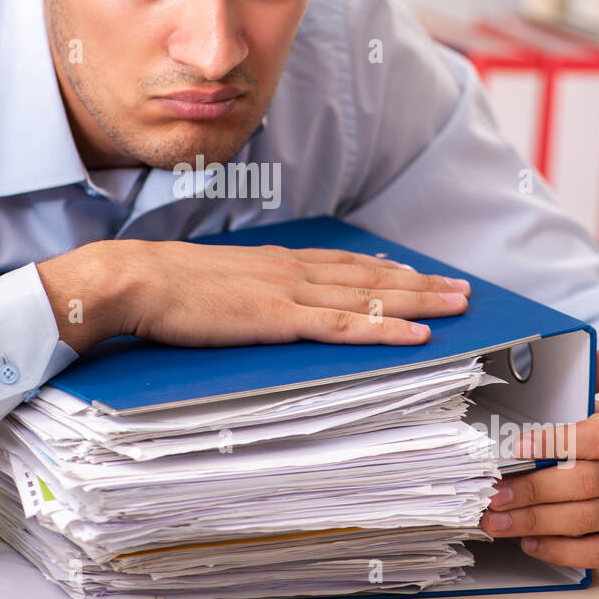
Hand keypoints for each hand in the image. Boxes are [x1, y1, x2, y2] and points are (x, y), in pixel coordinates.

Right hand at [36, 239, 470, 353]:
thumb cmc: (163, 287)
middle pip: (370, 277)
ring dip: (419, 301)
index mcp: (275, 262)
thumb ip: (243, 292)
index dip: (385, 270)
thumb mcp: (212, 283)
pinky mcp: (280, 319)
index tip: (415, 272)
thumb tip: (256, 305)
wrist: (136, 279)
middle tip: (462, 289)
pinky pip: (345, 327)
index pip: (343, 264)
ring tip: (456, 306)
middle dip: (420, 283)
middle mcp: (292, 271)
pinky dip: (386, 330)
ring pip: (370, 297)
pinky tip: (418, 335)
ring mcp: (290, 293)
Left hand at [480, 350, 598, 567]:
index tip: (517, 446)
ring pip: (585, 519)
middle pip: (585, 483)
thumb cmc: (579, 435)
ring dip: (534, 522)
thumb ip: (585, 381)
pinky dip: (559, 550)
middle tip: (493, 494)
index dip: (557, 442)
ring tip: (496, 520)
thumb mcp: (578, 406)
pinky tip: (528, 542)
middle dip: (532, 490)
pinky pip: (597, 552)